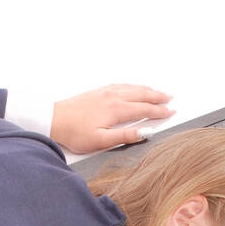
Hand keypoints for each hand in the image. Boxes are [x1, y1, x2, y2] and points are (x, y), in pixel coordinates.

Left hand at [50, 84, 173, 153]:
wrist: (53, 119)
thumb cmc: (74, 133)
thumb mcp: (100, 141)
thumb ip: (124, 136)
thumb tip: (144, 133)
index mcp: (116, 109)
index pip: (144, 109)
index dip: (160, 111)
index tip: (171, 112)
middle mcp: (113, 97)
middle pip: (142, 94)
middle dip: (158, 96)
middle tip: (171, 99)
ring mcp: (105, 92)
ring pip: (133, 87)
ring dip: (148, 89)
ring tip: (159, 92)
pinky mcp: (98, 91)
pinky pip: (122, 85)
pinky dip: (134, 85)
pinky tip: (135, 87)